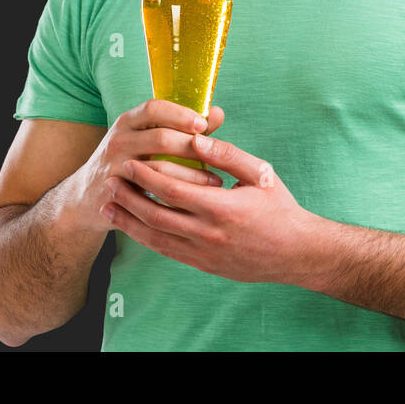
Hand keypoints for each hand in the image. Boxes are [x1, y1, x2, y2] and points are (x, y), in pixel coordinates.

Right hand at [66, 99, 225, 234]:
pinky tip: (195, 199)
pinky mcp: (117, 194)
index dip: (180, 114)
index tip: (204, 124)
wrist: (87, 195)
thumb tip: (218, 113)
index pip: (153, 108)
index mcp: (128, 121)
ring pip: (159, 169)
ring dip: (192, 175)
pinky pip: (152, 195)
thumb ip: (181, 126)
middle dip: (192, 147)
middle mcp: (119, 140)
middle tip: (218, 158)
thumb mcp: (145, 137)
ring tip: (215, 181)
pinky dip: (177, 196)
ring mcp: (115, 167)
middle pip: (160, 138)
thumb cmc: (128, 160)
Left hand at [101, 126, 318, 285]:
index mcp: (222, 208)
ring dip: (128, 222)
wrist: (296, 252)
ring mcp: (204, 254)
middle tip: (110, 180)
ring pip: (155, 238)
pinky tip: (132, 227)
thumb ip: (227, 154)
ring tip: (108, 206)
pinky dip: (145, 238)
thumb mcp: (260, 173)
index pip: (173, 190)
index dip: (147, 176)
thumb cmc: (280, 207)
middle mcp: (209, 234)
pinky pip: (166, 252)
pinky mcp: (203, 266)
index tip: (131, 161)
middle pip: (156, 215)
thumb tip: (196, 137)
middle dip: (129, 196)